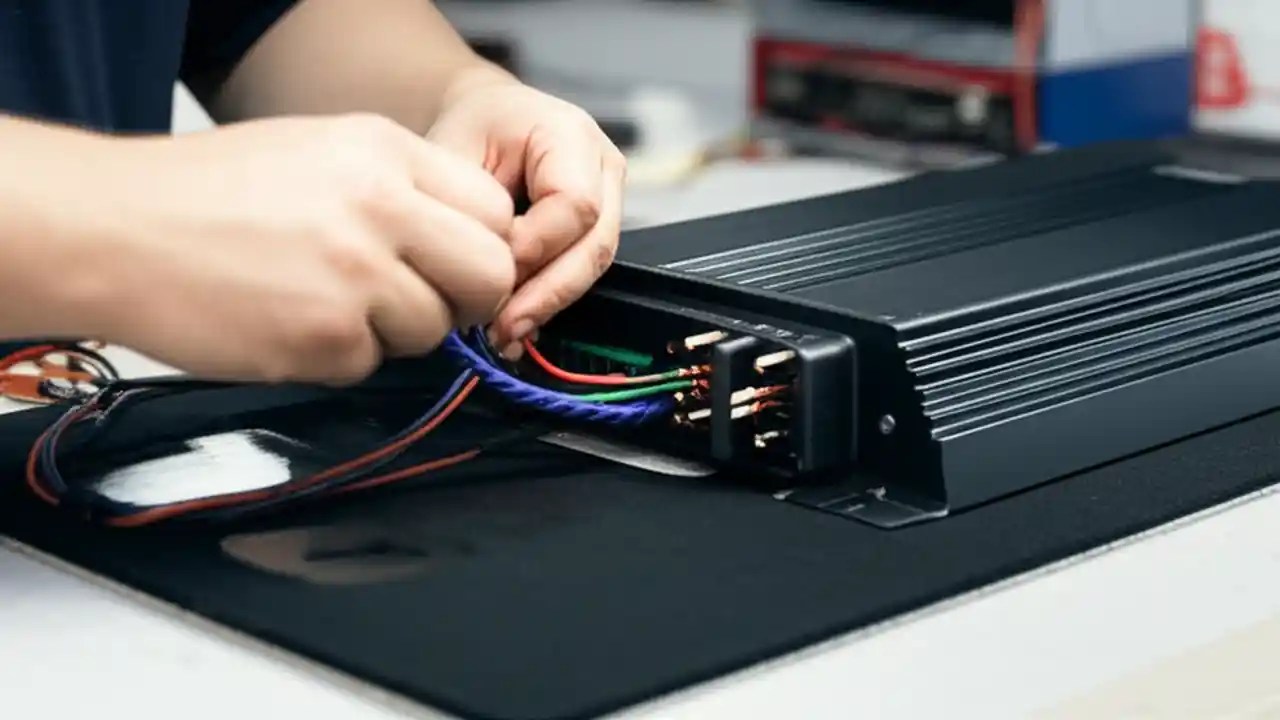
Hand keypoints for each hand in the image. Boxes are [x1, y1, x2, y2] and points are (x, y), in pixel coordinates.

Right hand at [87, 113, 516, 383]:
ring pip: (432, 330)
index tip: (457, 267)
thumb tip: (462, 244)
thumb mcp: (320, 152)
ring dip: (392, 332)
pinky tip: (288, 323)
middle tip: (427, 304)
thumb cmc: (208, 192)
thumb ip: (401, 191)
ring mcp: (357, 278)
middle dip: (468, 300)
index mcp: (385, 152)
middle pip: (491, 275)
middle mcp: (383, 208)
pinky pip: (370, 364)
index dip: (483, 248)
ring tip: (324, 303)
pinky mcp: (326, 340)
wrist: (113, 231)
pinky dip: (338, 356)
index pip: (495, 212)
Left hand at [427, 66, 626, 356]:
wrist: (487, 117)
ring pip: (594, 264)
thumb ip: (474, 209)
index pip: (574, 204)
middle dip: (548, 291)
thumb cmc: (470, 129)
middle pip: (596, 243)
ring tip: (506, 334)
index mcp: (571, 134)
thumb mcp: (455, 154)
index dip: (535, 246)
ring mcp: (610, 197)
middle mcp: (603, 165)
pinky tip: (519, 324)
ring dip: (550, 302)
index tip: (490, 272)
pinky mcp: (599, 226)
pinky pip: (583, 269)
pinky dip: (550, 299)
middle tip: (504, 328)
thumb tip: (490, 272)